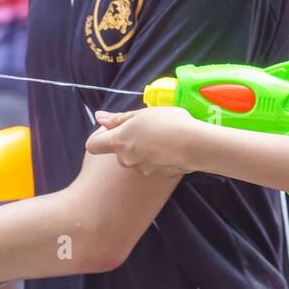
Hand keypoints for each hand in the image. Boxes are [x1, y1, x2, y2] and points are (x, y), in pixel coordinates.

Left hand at [85, 107, 199, 177]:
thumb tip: (99, 117)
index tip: (114, 127)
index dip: (99, 136)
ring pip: (137, 157)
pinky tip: (172, 148)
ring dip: (145, 148)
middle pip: (119, 151)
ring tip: (165, 136)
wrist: (196, 145)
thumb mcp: (142, 113)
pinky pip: (153, 164)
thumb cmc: (169, 123)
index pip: (93, 145)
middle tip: (148, 127)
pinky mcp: (157, 175)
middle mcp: (126, 159)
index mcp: (119, 141)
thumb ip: (119, 118)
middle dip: (129, 140)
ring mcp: (142, 169)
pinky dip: (159, 156)